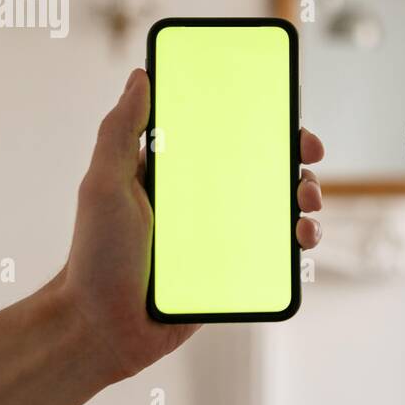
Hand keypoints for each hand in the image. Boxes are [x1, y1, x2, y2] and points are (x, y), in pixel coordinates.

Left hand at [58, 68, 324, 381]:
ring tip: (307, 206)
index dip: (262, 121)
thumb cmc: (95, 256)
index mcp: (176, 172)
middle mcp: (204, 199)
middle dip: (297, 159)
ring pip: (279, 207)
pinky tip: (303, 239)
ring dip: (306, 198)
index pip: (226, 134)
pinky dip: (300, 240)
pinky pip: (278, 251)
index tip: (288, 115)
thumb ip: (120, 131)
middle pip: (265, 168)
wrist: (103, 328)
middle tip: (309, 160)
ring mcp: (222, 235)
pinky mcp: (235, 271)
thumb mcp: (103, 185)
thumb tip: (139, 76)